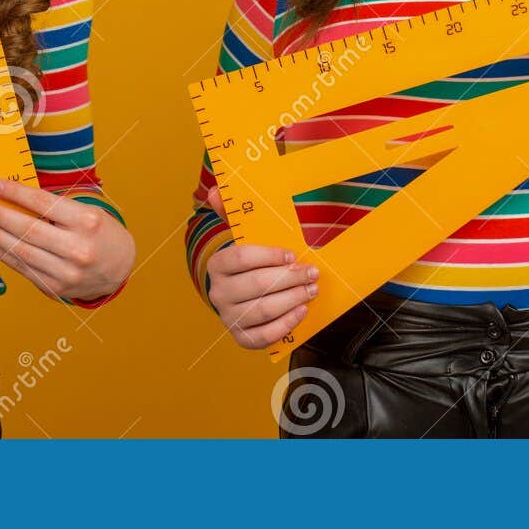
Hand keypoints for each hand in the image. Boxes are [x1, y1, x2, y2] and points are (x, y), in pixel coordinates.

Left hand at [0, 179, 133, 303]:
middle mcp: (78, 249)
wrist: (119, 268)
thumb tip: (10, 198)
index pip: (44, 204)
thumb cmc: (99, 233)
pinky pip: (23, 268)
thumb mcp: (86, 213)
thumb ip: (54, 208)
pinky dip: (3, 254)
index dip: (15, 194)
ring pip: (22, 251)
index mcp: (88, 222)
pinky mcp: (55, 288)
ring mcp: (66, 272)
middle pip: (28, 229)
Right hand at [201, 187, 317, 349]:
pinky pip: (264, 336)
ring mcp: (229, 317)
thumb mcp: (241, 238)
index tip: (291, 255)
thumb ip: (232, 215)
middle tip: (311, 273)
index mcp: (217, 265)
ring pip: (263, 310)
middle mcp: (219, 293)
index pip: (241, 258)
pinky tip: (301, 311)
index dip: (268, 256)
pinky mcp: (242, 338)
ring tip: (311, 290)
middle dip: (289, 278)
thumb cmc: (249, 265)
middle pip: (256, 285)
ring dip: (292, 299)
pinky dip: (286, 324)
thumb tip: (217, 190)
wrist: (241, 299)